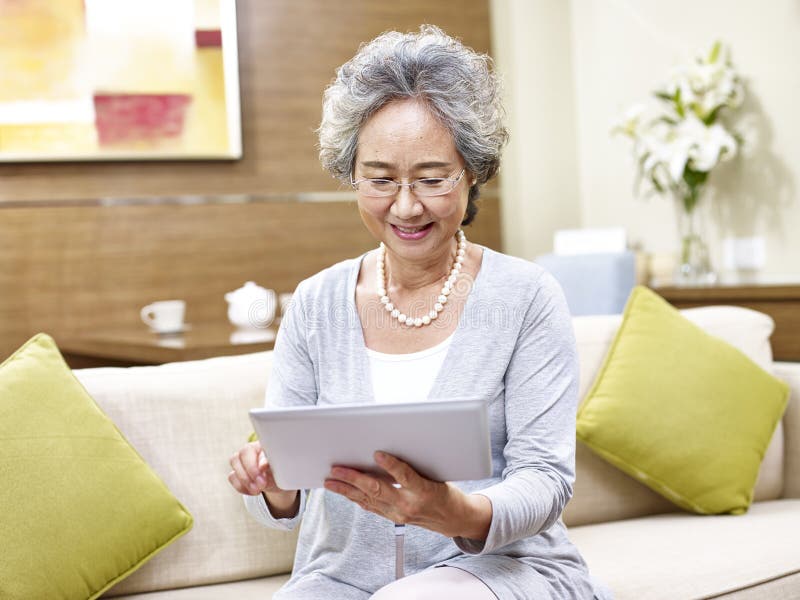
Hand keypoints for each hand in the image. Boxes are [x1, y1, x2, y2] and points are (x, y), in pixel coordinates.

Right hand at [227, 441, 284, 495]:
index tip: (264, 470)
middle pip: (239, 456)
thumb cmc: (280, 470)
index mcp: (260, 445)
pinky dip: (242, 487)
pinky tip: (253, 491)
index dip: (256, 460)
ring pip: (234, 465)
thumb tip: (262, 464)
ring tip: (258, 490)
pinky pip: (232, 477)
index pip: (252, 449)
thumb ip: (271, 463)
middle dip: (250, 472)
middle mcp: (249, 451)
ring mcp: (240, 461)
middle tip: (262, 484)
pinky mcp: (235, 472)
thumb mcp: (280, 467)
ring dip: (245, 481)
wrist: (279, 482)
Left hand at [324, 451, 489, 538]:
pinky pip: (371, 506)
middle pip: (377, 490)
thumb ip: (415, 467)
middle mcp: (409, 505)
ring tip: (330, 481)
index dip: (391, 465)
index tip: (377, 453)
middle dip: (354, 479)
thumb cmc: (447, 493)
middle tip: (336, 469)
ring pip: (368, 500)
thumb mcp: (437, 476)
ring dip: (347, 490)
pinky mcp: (394, 517)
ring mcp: (399, 514)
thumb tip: (390, 450)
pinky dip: (356, 498)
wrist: (454, 520)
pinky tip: (345, 491)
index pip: (405, 476)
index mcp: (424, 491)